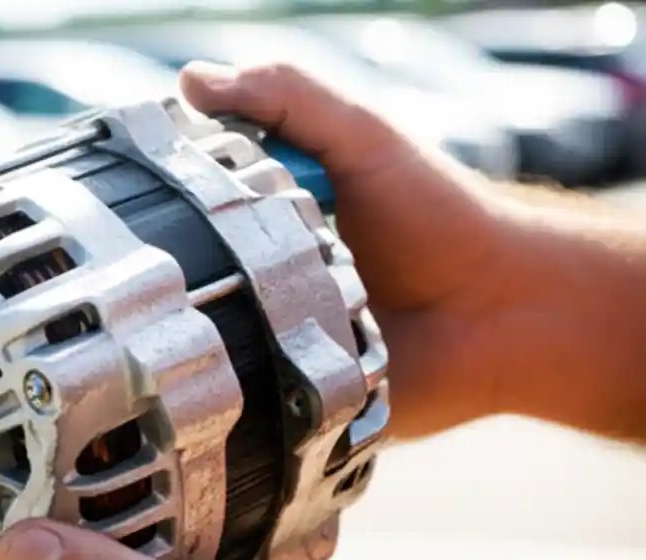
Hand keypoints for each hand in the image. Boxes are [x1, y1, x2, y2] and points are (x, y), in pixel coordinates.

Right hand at [179, 62, 517, 437]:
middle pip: (189, 264)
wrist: (506, 316)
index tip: (141, 186)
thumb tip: (191, 80)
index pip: (192, 194)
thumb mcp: (363, 138)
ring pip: (208, 330)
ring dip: (227, 321)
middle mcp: (262, 267)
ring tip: (266, 307)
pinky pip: (242, 390)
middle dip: (193, 260)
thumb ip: (287, 98)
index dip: (166, 188)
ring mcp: (272, 330)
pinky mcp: (286, 388)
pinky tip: (268, 360)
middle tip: (226, 253)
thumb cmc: (443, 219)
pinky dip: (250, 377)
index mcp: (271, 207)